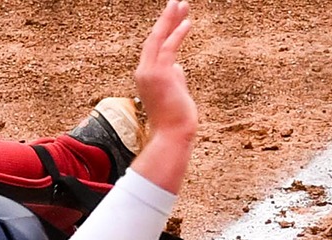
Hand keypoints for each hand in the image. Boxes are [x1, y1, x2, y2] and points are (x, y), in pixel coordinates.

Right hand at [132, 0, 199, 191]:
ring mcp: (150, 73)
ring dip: (171, 20)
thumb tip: (178, 66)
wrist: (172, 135)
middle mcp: (144, 71)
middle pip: (154, 38)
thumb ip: (174, 76)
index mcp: (146, 75)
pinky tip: (187, 22)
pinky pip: (170, 48)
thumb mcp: (174, 92)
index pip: (154, 47)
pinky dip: (178, 33)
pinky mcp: (160, 74)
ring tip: (181, 4)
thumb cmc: (175, 118)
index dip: (164, 29)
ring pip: (159, 39)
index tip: (174, 16)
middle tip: (177, 2)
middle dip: (166, 19)